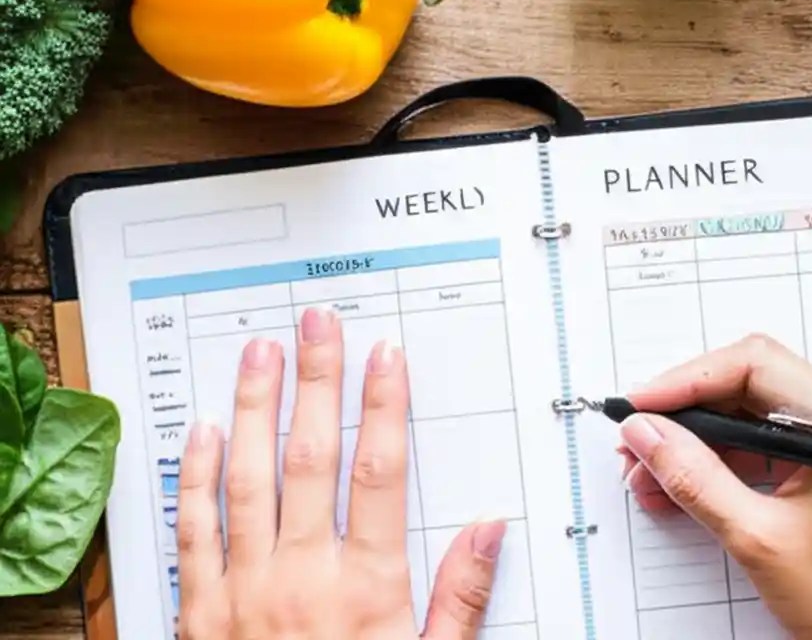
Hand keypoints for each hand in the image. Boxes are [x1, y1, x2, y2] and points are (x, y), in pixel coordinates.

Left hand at [176, 308, 504, 638]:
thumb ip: (462, 596)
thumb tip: (491, 527)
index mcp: (365, 587)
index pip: (379, 473)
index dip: (384, 406)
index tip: (386, 357)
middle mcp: (301, 576)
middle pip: (311, 457)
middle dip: (317, 382)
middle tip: (317, 326)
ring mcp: (244, 589)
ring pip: (247, 478)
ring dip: (253, 408)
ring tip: (258, 354)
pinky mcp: (201, 611)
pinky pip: (194, 530)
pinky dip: (195, 477)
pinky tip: (202, 432)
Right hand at [617, 334, 811, 639]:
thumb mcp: (759, 538)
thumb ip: (695, 478)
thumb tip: (647, 434)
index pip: (753, 366)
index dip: (685, 381)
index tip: (640, 406)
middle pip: (749, 381)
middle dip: (685, 412)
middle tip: (637, 443)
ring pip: (752, 408)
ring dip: (699, 437)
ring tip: (651, 471)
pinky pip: (767, 435)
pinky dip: (723, 455)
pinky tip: (683, 480)